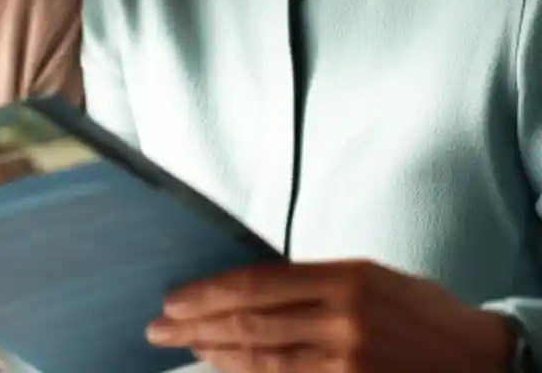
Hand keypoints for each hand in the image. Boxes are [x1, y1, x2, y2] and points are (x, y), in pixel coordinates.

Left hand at [146, 260, 513, 371]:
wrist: (483, 360)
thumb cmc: (421, 315)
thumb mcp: (372, 279)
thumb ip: (314, 282)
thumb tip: (250, 287)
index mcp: (347, 277)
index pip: (257, 283)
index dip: (207, 292)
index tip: (173, 298)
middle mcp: (344, 318)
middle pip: (249, 321)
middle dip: (195, 325)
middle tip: (158, 328)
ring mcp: (348, 360)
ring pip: (261, 359)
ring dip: (212, 354)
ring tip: (180, 348)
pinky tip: (222, 370)